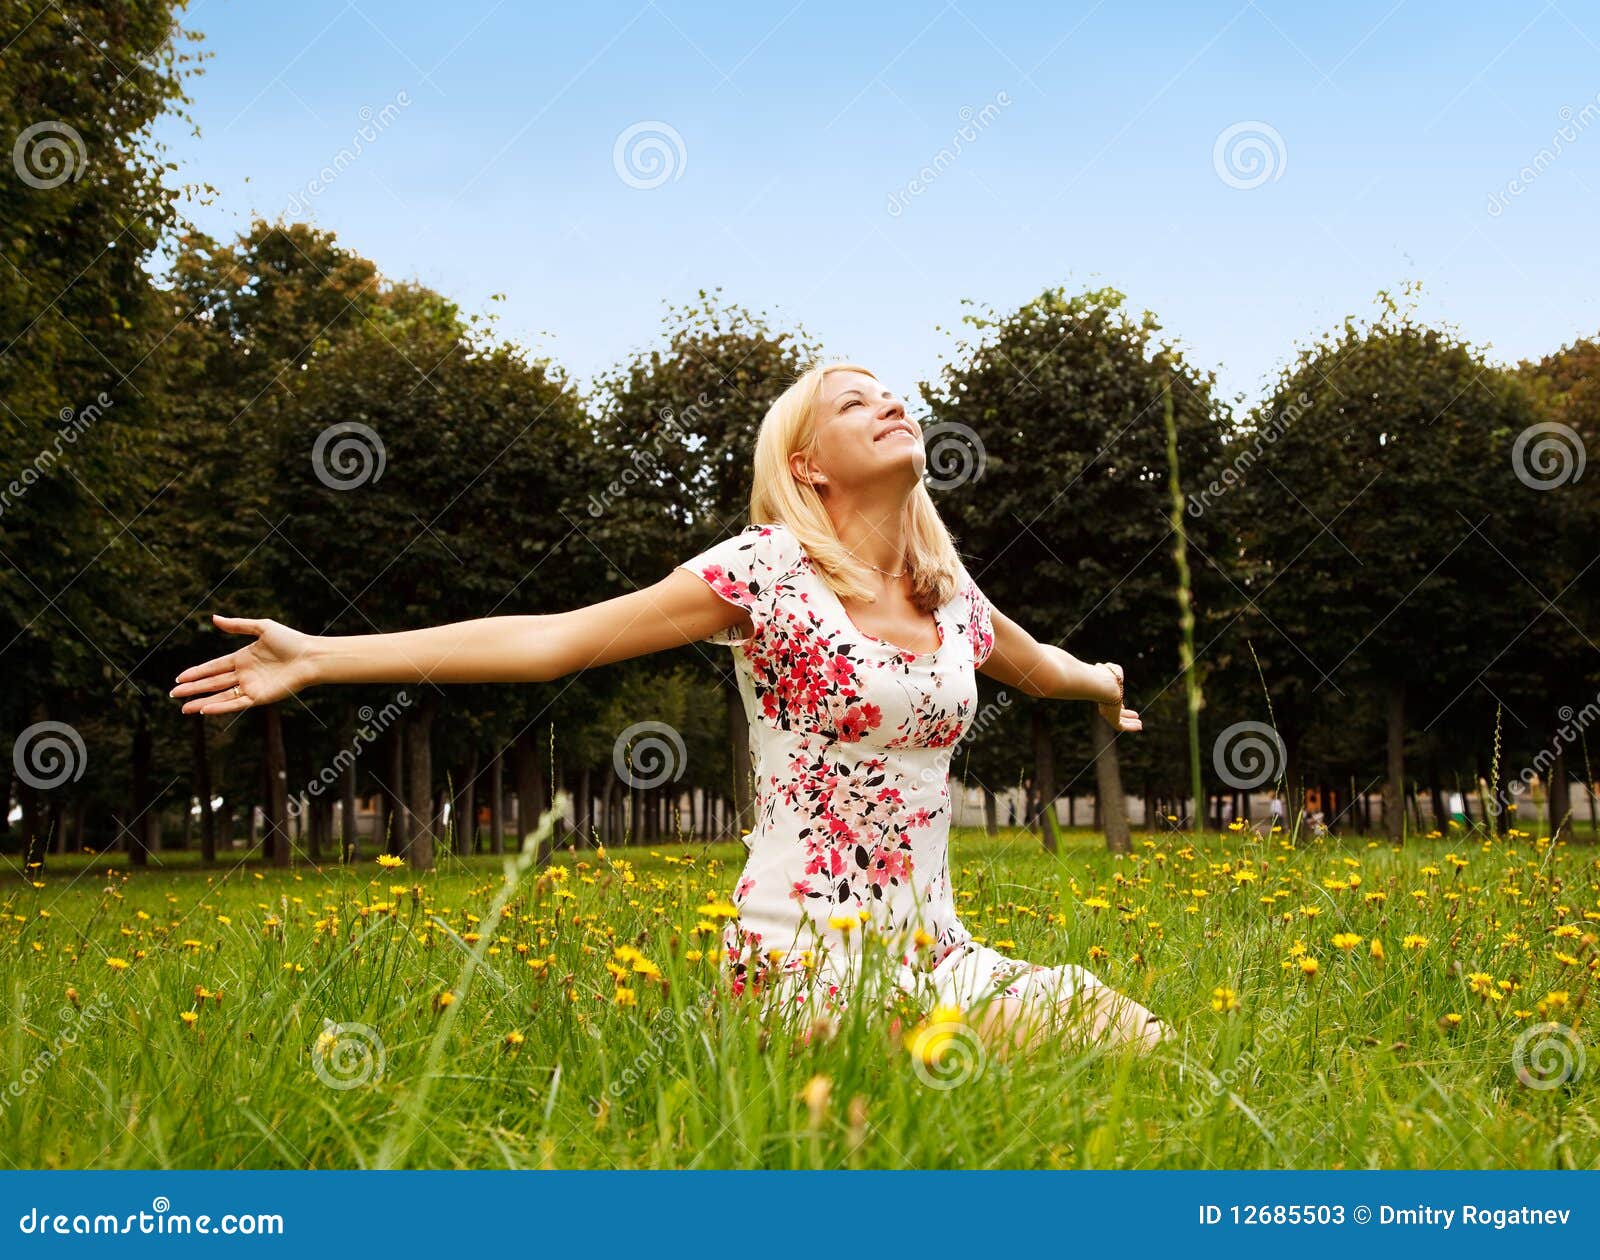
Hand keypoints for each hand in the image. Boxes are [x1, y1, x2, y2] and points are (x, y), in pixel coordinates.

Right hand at [170, 614, 318, 713]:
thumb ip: (238, 626)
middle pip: (213, 683)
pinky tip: (204, 709)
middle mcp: (244, 674)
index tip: (179, 678)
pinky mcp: (260, 697)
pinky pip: (236, 704)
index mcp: (243, 658)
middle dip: (193, 689)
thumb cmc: (291, 640)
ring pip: (221, 696)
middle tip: (173, 694)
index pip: (214, 667)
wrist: (310, 656)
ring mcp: (251, 687)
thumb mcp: (262, 628)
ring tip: (183, 708)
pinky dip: (220, 707)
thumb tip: (213, 618)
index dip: (196, 672)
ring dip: (202, 702)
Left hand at [1095, 662, 1141, 732]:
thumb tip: (1113, 668)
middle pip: (1116, 712)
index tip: (1123, 706)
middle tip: (1135, 715)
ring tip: (1140, 724)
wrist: (1104, 684)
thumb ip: (1114, 669)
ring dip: (1130, 723)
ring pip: (1120, 721)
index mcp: (1104, 695)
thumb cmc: (1108, 675)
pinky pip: (1122, 726)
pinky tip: (1139, 727)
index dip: (1118, 705)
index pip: (1111, 702)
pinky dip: (1131, 727)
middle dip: (1126, 714)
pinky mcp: (1112, 719)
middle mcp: (1105, 705)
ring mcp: (1108, 713)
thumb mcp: (1112, 670)